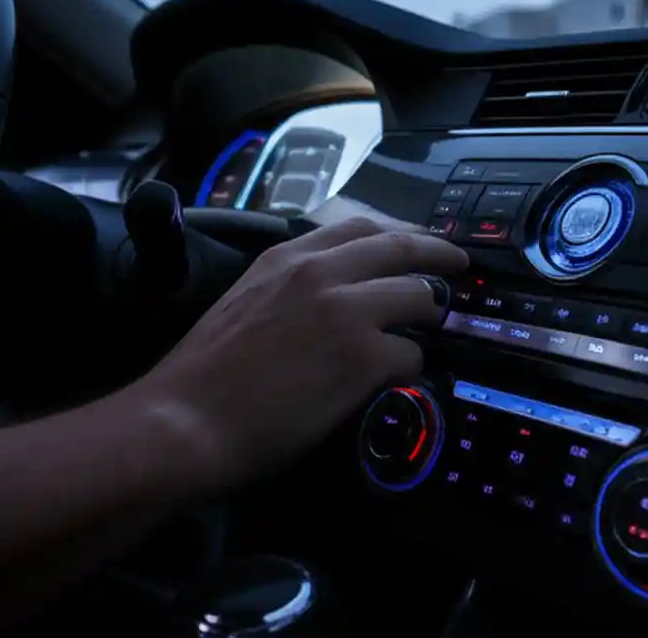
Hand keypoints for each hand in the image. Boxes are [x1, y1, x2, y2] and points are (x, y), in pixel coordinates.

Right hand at [132, 217, 467, 488]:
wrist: (185, 420)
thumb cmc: (202, 375)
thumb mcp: (244, 302)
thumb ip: (288, 289)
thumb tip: (328, 298)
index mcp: (287, 257)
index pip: (360, 227)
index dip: (399, 234)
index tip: (418, 244)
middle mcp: (322, 273)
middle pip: (403, 249)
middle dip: (441, 256)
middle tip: (462, 265)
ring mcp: (348, 312)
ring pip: (421, 297)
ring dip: (430, 316)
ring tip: (431, 331)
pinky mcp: (365, 358)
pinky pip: (413, 354)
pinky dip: (412, 366)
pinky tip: (400, 378)